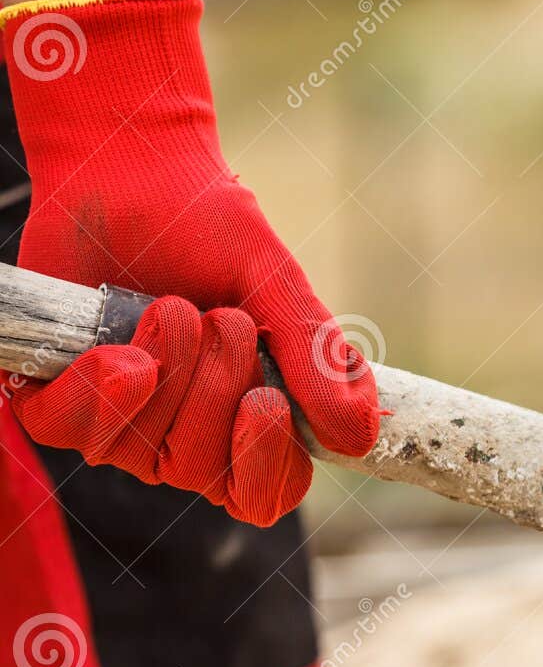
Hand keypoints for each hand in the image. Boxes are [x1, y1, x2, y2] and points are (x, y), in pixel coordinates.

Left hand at [3, 0, 378, 462]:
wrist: (131, 169)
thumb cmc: (213, 227)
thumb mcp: (277, 286)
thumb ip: (317, 358)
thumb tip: (360, 435)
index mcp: (249, 420)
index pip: (263, 497)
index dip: (263, 469)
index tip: (264, 403)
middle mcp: (185, 435)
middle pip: (199, 474)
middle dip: (212, 391)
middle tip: (219, 317)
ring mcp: (121, 421)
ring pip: (134, 453)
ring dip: (162, 374)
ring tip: (169, 306)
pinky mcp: (59, 394)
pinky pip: (67, 429)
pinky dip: (97, 392)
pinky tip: (119, 350)